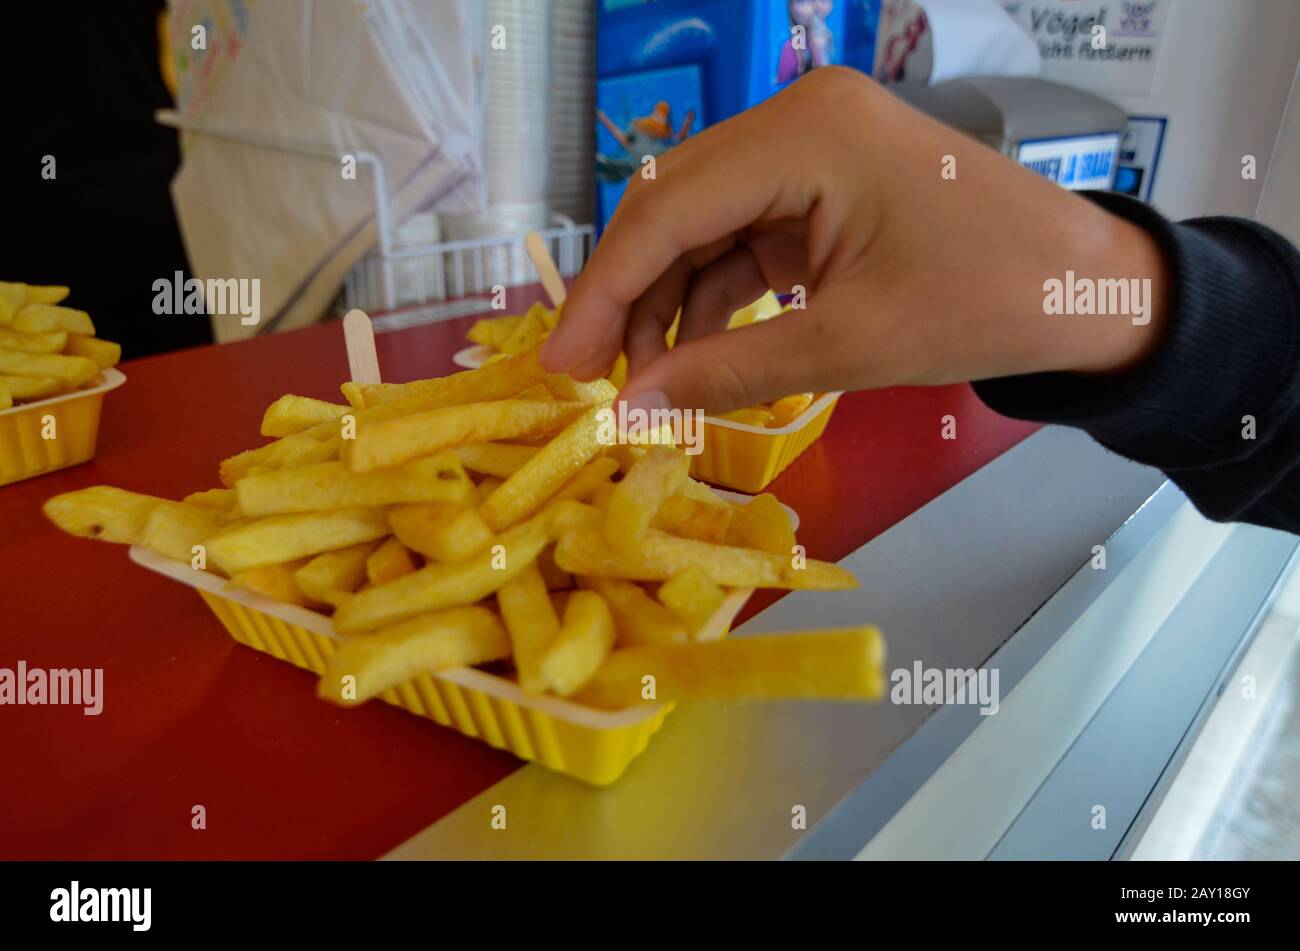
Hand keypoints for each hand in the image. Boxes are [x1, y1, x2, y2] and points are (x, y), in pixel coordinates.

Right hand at [540, 67, 1168, 417]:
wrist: (1088, 291)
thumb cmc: (985, 306)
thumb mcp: (851, 346)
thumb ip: (728, 372)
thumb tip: (628, 409)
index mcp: (807, 135)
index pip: (668, 209)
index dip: (604, 291)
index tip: (561, 365)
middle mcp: (797, 121)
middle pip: (673, 207)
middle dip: (628, 295)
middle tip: (591, 378)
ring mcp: (810, 149)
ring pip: (701, 225)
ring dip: (667, 301)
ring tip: (649, 382)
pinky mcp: (822, 185)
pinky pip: (742, 237)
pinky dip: (713, 296)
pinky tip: (695, 354)